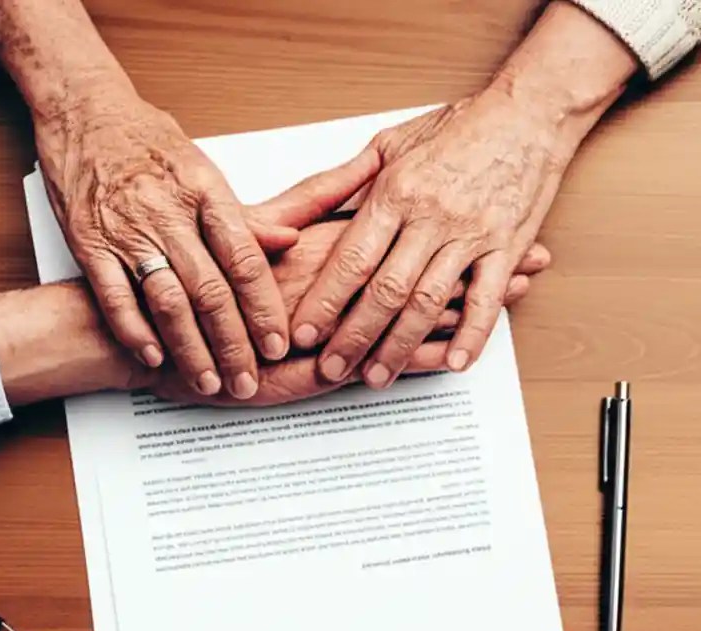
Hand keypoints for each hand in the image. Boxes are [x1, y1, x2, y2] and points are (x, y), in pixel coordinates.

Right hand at [35, 85, 291, 400]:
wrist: (81, 109)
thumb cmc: (145, 139)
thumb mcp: (204, 168)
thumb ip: (245, 214)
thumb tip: (292, 241)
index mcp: (204, 191)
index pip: (244, 260)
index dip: (263, 308)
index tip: (278, 344)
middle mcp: (167, 212)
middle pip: (210, 290)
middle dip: (233, 343)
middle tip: (248, 380)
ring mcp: (126, 230)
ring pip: (167, 301)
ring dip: (190, 349)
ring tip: (209, 382)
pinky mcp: (88, 243)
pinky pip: (115, 296)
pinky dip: (136, 331)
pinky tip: (154, 357)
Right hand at [149, 218, 550, 406]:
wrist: (167, 343)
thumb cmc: (207, 293)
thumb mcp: (250, 242)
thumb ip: (292, 216)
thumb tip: (334, 192)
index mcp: (323, 248)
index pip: (403, 231)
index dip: (450, 223)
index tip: (493, 208)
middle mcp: (339, 284)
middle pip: (425, 268)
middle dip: (481, 264)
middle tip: (533, 256)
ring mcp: (334, 326)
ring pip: (416, 312)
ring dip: (469, 306)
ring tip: (519, 294)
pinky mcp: (322, 369)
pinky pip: (384, 363)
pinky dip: (426, 357)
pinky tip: (465, 355)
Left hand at [279, 1, 635, 389]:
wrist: (529, 110)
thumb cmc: (460, 125)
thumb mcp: (394, 143)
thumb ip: (355, 180)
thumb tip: (314, 210)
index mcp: (395, 191)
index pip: (351, 258)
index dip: (326, 301)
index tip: (304, 333)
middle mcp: (430, 215)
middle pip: (384, 290)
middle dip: (353, 337)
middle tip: (331, 369)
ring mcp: (470, 233)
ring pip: (428, 302)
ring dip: (400, 346)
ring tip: (378, 376)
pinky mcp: (508, 245)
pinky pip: (487, 298)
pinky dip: (471, 335)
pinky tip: (452, 363)